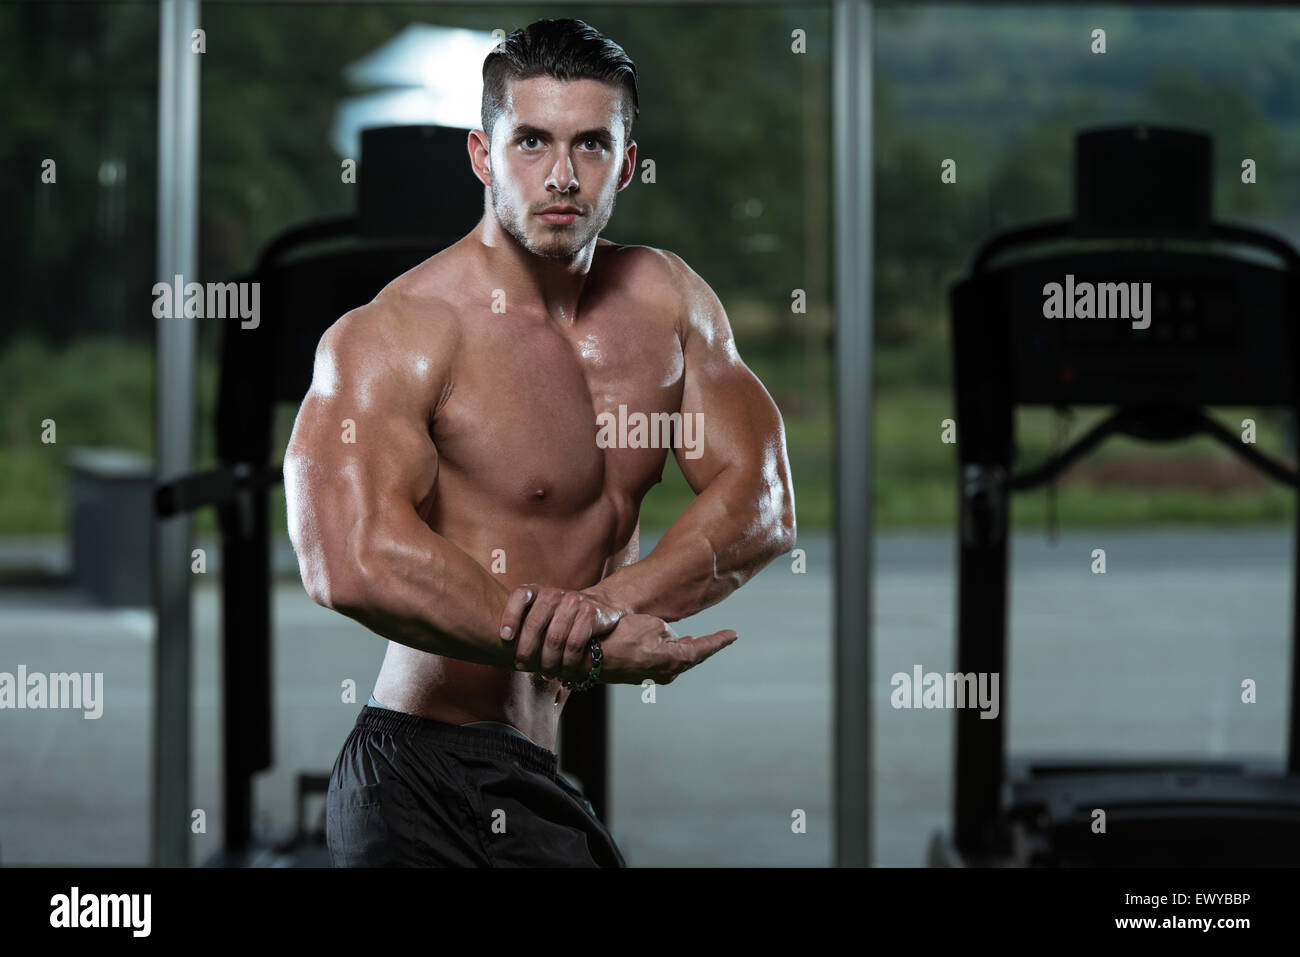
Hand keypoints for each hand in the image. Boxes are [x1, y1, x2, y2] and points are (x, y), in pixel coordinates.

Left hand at [500, 585, 625, 680]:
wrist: (599, 608)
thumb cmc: (560, 619)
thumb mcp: (540, 616)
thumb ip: (523, 626)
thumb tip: (496, 652)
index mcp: (537, 591)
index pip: (520, 595)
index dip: (510, 615)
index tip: (505, 638)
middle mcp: (554, 593)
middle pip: (535, 623)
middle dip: (527, 651)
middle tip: (522, 667)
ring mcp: (574, 601)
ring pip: (555, 638)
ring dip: (548, 662)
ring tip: (546, 674)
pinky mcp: (590, 613)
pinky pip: (575, 643)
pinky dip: (568, 663)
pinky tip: (565, 671)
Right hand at [595, 614, 738, 685]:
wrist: (588, 658)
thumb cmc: (619, 639)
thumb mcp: (651, 624)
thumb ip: (667, 629)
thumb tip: (669, 635)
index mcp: (675, 660)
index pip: (703, 648)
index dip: (720, 640)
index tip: (734, 635)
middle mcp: (667, 672)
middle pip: (691, 655)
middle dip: (704, 644)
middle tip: (722, 636)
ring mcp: (653, 675)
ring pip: (675, 657)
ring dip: (683, 646)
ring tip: (694, 638)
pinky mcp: (640, 673)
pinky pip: (661, 659)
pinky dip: (668, 650)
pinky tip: (668, 644)